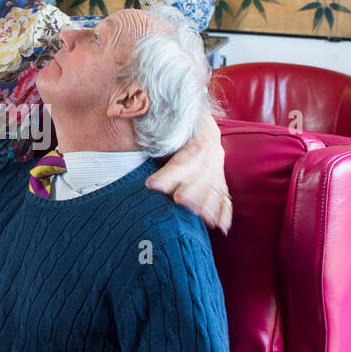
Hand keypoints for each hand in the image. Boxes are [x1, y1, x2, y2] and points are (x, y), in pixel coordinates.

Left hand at [146, 117, 232, 233]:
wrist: (203, 127)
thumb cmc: (176, 134)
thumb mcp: (167, 133)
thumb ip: (151, 138)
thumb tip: (125, 124)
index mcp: (194, 143)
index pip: (179, 161)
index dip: (167, 174)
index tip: (151, 185)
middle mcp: (208, 158)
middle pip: (200, 177)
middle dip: (192, 192)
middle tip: (181, 202)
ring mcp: (216, 172)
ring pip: (214, 190)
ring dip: (209, 206)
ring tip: (203, 218)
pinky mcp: (221, 185)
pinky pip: (225, 200)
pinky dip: (224, 215)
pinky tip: (221, 227)